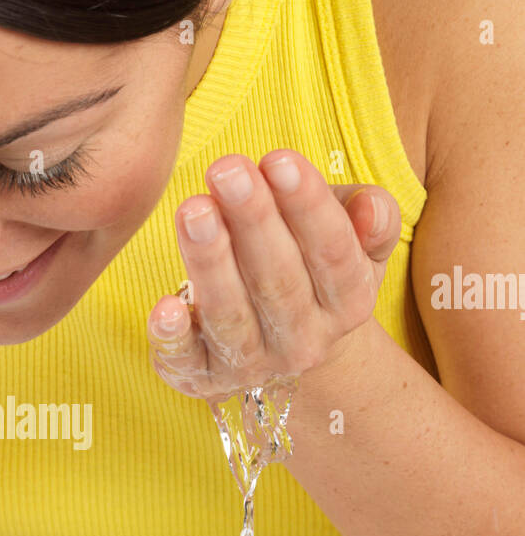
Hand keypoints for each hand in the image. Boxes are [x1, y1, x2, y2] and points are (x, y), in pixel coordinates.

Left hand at [147, 151, 399, 400]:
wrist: (284, 341)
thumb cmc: (312, 265)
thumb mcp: (353, 239)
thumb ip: (373, 216)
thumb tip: (369, 209)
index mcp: (349, 303)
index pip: (333, 253)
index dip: (307, 206)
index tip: (278, 160)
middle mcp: (304, 341)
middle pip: (278, 281)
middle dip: (252, 221)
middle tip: (227, 170)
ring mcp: (253, 364)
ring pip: (230, 314)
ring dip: (210, 262)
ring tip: (194, 209)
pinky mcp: (203, 376)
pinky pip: (186, 360)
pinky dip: (172, 338)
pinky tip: (162, 307)